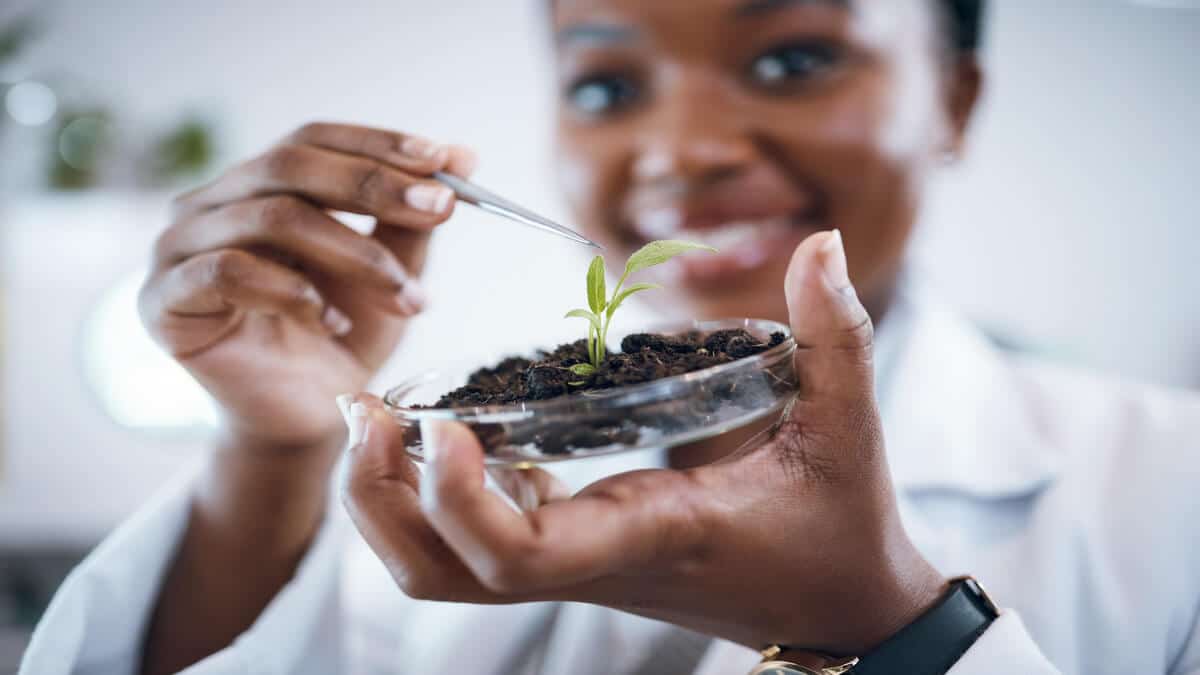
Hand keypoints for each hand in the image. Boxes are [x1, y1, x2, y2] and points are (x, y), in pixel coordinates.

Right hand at [139, 123, 475, 450]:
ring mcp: (178, 248)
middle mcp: (210, 204)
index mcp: (258, 185)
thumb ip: (410, 219)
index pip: (313, 138)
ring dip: (355, 253)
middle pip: (291, 164)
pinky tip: (333, 321)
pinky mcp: (163, 300)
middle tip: (440, 209)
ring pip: (271, 216)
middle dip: (376, 185)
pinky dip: (293, 292)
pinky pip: (228, 271)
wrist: (304, 421)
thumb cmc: (341, 339)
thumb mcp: (389, 272)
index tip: (445, 161)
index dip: (378, 144)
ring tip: (407, 298)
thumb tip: (459, 157)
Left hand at [340, 230, 945, 654]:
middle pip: (441, 575)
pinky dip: (435, 492)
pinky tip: (448, 429)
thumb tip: (824, 240)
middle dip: (380, 500)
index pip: (519, 557)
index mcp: (647, 531)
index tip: (437, 421)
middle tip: (366, 409)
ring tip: (381, 416)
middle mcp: (593, 560)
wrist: (838, 609)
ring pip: (443, 572)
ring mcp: (577, 565)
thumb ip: (836, 332)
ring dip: (390, 502)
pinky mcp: (577, 553)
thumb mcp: (848, 427)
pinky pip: (476, 544)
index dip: (457, 499)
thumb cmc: (840, 525)